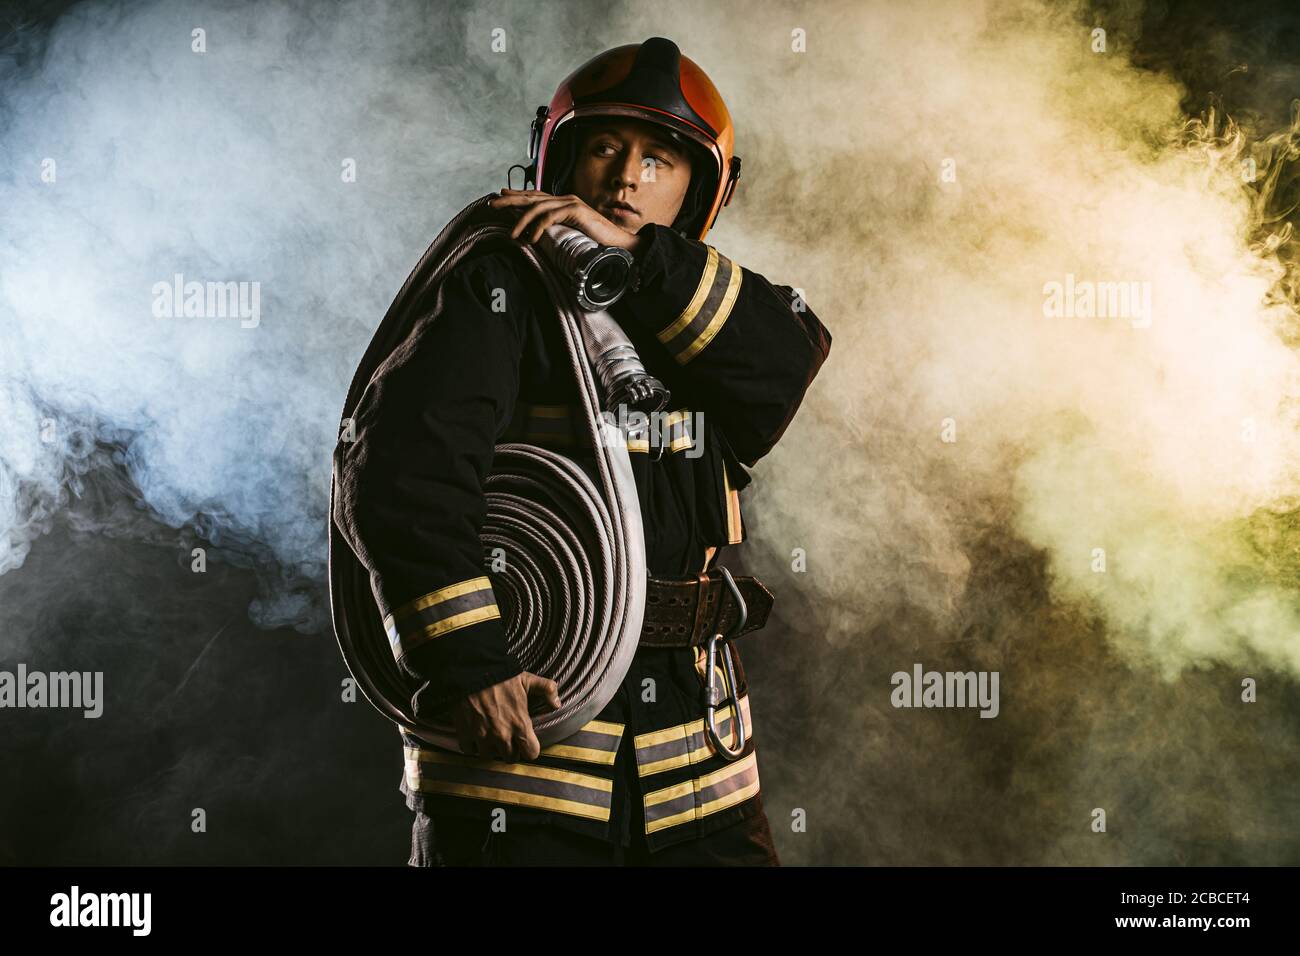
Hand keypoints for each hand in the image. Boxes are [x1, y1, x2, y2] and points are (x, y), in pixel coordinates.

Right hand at [450, 670, 561, 761]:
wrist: (472, 671)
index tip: (526, 742)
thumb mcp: (528, 680)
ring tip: (490, 737)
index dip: (530, 749)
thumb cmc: (501, 676)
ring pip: (489, 756)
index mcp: (520, 725)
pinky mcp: (465, 734)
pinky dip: (471, 745)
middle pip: (510, 758)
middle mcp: (502, 735)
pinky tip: (474, 734)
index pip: (531, 754)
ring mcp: (482, 736)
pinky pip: (469, 750)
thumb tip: (556, 704)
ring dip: (490, 749)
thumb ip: (547, 690)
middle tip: (507, 739)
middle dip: (510, 750)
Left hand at [488, 189, 645, 253]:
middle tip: (492, 203)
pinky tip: (531, 238)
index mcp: (564, 203)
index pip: (537, 196)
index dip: (518, 194)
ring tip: (512, 233)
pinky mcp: (576, 211)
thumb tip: (540, 234)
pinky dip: (538, 227)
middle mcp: (566, 199)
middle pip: (533, 197)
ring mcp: (571, 203)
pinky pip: (550, 217)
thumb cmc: (599, 242)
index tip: (500, 194)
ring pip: (538, 207)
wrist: (621, 244)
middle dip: (510, 200)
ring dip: (521, 220)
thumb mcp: (573, 233)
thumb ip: (558, 229)